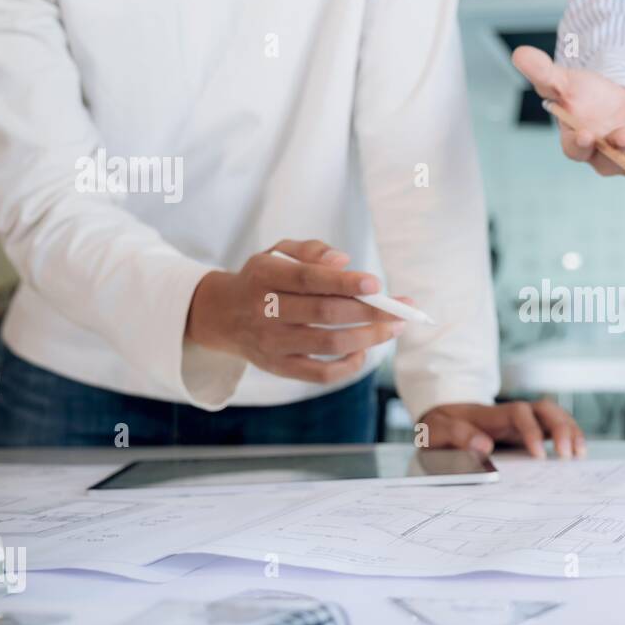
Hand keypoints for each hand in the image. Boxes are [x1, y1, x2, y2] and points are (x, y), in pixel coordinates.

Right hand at [186, 239, 405, 383]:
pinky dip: (348, 365)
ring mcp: (272, 343)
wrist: (221, 315)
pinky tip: (363, 350)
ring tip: (395, 328)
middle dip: (370, 311)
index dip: (344, 283)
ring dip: (368, 337)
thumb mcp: (277, 252)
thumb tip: (342, 261)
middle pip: (325, 313)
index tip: (376, 285)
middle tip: (403, 309)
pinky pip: (320, 373)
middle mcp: (265, 311)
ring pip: (328, 343)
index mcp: (265, 276)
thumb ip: (310, 250)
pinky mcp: (278, 367)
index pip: (308, 279)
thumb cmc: (263, 279)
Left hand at [419, 400, 586, 458]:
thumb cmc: (440, 428)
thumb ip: (457, 436)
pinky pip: (552, 428)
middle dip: (561, 428)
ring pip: (553, 415)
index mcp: (491, 415)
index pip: (519, 413)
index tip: (539, 455)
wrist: (441, 422)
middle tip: (568, 454)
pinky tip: (577, 454)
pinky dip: (568, 436)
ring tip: (579, 455)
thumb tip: (484, 446)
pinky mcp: (527, 433)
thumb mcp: (437, 431)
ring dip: (570, 430)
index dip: (531, 430)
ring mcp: (522, 423)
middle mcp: (511, 415)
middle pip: (544, 409)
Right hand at [511, 46, 624, 177]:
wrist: (616, 103)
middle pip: (614, 162)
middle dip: (622, 148)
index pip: (576, 151)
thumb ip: (544, 72)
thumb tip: (520, 54)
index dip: (580, 145)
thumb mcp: (566, 80)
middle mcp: (608, 158)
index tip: (586, 134)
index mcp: (579, 143)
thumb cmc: (586, 98)